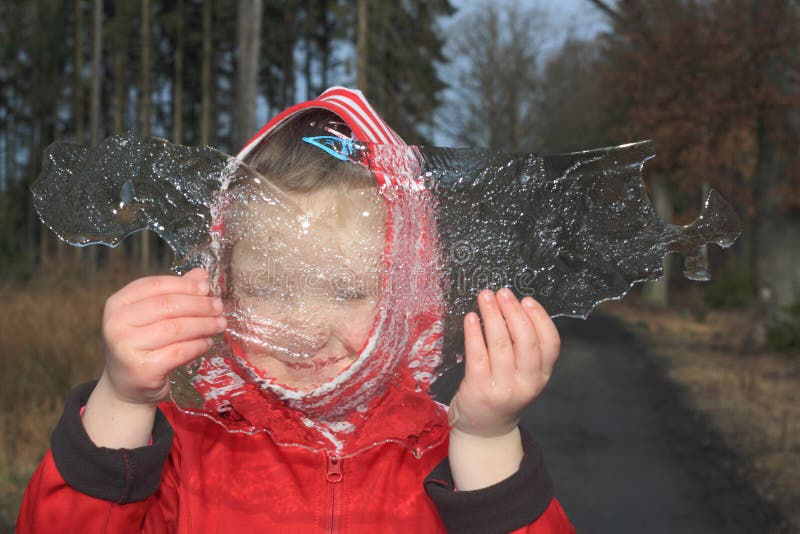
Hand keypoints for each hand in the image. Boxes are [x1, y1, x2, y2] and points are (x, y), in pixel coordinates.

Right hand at [101, 267, 226, 405]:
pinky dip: (198, 345)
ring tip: (220, 324)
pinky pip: (179, 351)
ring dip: (204, 325)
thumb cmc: (144, 345)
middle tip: (219, 307)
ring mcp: (126, 347)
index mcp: (118, 303)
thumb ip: (176, 294)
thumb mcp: (154, 316)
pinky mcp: (142, 368)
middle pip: (168, 306)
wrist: (127, 386)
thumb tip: (202, 274)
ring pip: (176, 328)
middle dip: (199, 305)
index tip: (207, 287)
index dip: (184, 284)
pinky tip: (208, 343)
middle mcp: (116, 323)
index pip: (155, 285)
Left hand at [449, 288, 560, 437]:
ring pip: (501, 345)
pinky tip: (470, 318)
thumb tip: (514, 308)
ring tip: (486, 297)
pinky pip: (477, 356)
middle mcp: (526, 384)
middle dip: (514, 312)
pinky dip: (474, 333)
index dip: (540, 318)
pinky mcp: (479, 390)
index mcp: (541, 376)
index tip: (527, 300)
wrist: (484, 430)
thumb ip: (526, 350)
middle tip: (503, 293)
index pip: (550, 344)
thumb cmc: (503, 393)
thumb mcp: (525, 376)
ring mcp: (503, 388)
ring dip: (493, 316)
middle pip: (526, 341)